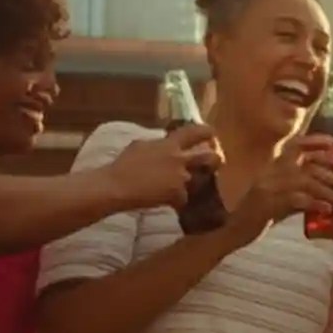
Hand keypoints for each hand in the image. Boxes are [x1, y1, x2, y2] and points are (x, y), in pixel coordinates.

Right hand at [105, 124, 221, 209]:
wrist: (117, 185)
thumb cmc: (124, 164)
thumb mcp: (140, 146)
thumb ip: (157, 145)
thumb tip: (162, 144)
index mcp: (169, 144)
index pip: (194, 132)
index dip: (206, 132)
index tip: (211, 133)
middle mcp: (179, 158)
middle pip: (208, 157)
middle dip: (215, 159)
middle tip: (215, 161)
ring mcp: (180, 177)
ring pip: (195, 180)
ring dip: (188, 183)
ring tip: (176, 186)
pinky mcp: (177, 194)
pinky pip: (183, 198)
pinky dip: (176, 200)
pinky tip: (165, 200)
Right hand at [235, 134, 332, 229]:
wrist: (230, 233)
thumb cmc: (253, 219)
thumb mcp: (277, 203)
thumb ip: (296, 196)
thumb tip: (320, 198)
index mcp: (271, 169)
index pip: (294, 148)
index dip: (314, 142)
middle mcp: (269, 174)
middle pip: (306, 166)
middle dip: (330, 175)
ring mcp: (267, 188)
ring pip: (305, 182)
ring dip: (327, 192)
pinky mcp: (267, 204)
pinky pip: (296, 199)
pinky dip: (314, 203)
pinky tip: (326, 209)